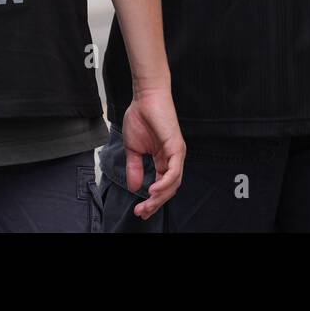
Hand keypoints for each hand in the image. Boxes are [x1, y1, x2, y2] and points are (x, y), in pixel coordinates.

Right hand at [119, 86, 184, 219]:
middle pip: (169, 189)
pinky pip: (174, 171)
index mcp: (163, 160)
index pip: (161, 186)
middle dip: (155, 203)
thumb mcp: (133, 149)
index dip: (151, 201)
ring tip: (147, 204)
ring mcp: (176, 153)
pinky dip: (165, 183)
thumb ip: (135, 168)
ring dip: (160, 196)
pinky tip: (153, 190)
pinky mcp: (176, 147)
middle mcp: (173, 159)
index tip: (139, 211)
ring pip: (173, 183)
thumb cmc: (140, 117)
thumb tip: (134, 187)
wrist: (144, 98)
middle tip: (142, 212)